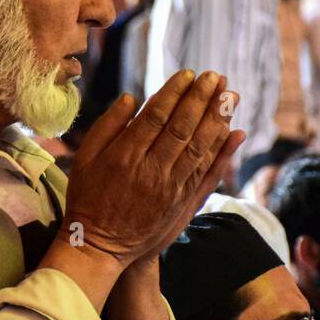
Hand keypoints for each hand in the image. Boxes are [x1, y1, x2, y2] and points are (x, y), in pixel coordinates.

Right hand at [61, 70, 244, 266]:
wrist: (100, 246)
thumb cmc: (87, 198)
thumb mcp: (85, 160)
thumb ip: (106, 127)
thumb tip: (129, 98)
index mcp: (125, 156)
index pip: (156, 116)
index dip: (174, 93)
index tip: (188, 74)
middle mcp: (151, 170)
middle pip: (182, 128)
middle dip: (201, 99)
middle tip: (215, 77)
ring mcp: (169, 188)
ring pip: (199, 148)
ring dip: (217, 119)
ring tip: (230, 95)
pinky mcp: (181, 203)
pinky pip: (206, 173)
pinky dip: (222, 152)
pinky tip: (234, 132)